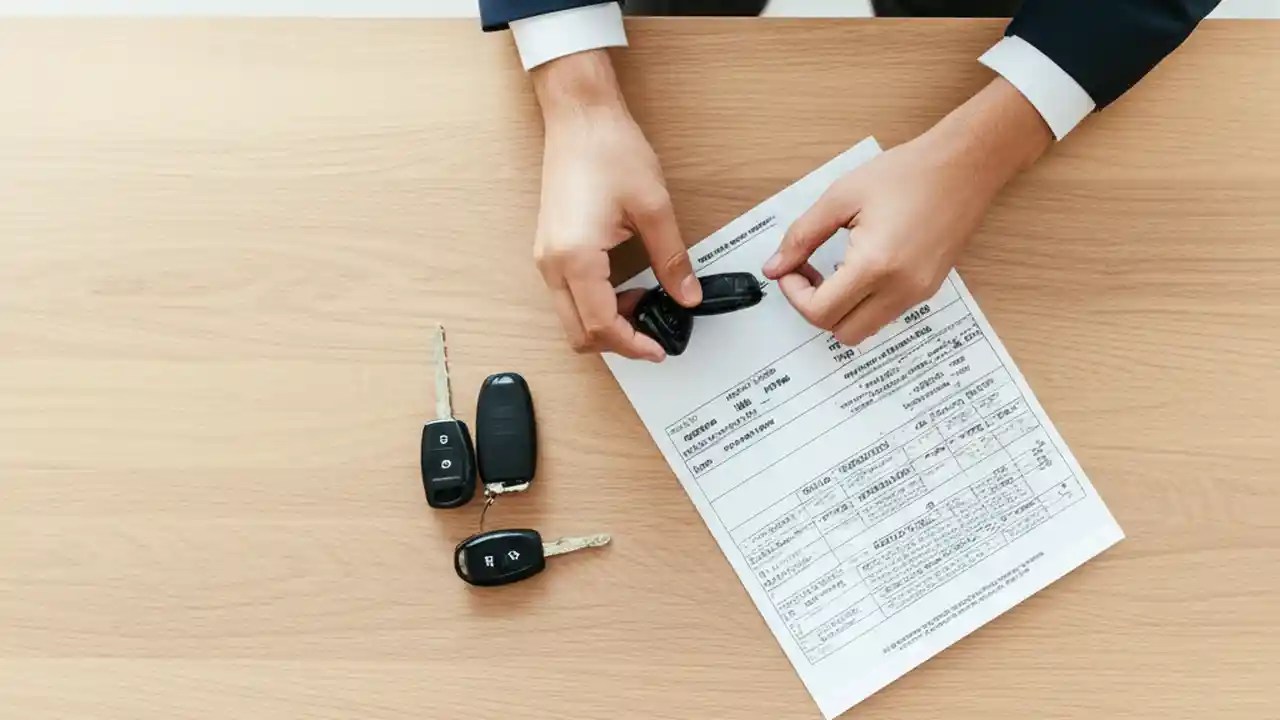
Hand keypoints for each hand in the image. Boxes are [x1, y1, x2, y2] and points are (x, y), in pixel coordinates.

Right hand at [530, 51, 700, 360]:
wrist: (579, 116)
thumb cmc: (608, 149)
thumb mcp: (654, 208)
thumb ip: (672, 259)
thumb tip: (687, 295)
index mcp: (576, 258)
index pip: (602, 326)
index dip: (633, 346)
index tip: (659, 350)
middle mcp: (553, 264)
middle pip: (579, 333)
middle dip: (617, 342)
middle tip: (655, 334)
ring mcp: (546, 257)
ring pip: (571, 317)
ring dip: (605, 323)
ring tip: (645, 305)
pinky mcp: (549, 249)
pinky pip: (568, 296)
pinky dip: (595, 305)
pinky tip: (625, 288)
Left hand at [763, 77, 1052, 345]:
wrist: (964, 165)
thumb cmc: (908, 172)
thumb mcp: (841, 197)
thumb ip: (801, 236)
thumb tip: (774, 266)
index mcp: (876, 265)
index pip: (821, 312)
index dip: (794, 295)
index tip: (790, 269)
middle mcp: (900, 289)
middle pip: (841, 332)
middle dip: (815, 308)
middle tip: (807, 273)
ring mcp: (918, 294)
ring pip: (864, 329)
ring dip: (839, 310)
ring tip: (833, 270)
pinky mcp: (927, 290)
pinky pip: (884, 314)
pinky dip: (862, 303)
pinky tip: (858, 269)